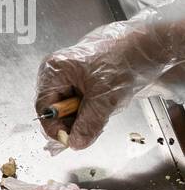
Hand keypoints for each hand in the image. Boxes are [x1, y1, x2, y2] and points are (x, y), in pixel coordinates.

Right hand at [36, 0, 184, 149]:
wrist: (145, 46)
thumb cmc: (123, 60)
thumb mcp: (104, 97)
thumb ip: (88, 123)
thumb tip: (75, 143)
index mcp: (54, 71)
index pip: (44, 108)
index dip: (56, 127)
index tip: (71, 140)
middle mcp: (56, 73)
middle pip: (55, 109)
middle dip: (74, 120)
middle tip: (92, 126)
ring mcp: (68, 76)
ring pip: (69, 108)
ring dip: (85, 115)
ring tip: (103, 110)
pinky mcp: (81, 80)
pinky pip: (79, 103)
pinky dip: (91, 109)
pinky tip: (104, 104)